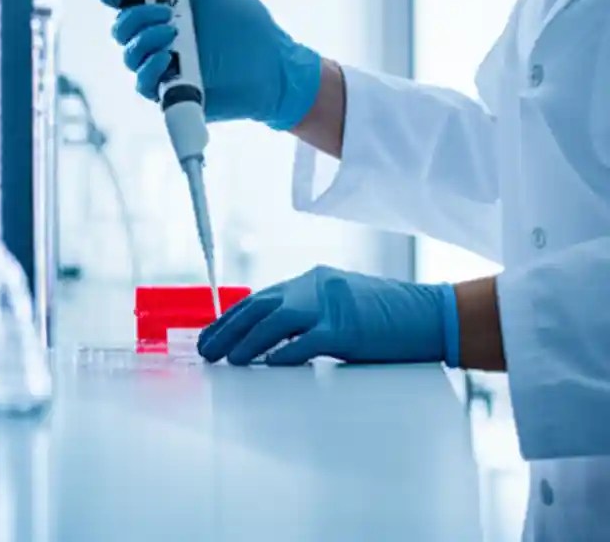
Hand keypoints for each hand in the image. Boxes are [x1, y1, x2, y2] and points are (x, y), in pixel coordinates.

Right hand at [97, 0, 322, 130]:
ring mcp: (162, 66)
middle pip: (121, 28)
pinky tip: (167, 58)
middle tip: (168, 14)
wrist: (272, 66)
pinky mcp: (170, 92)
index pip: (124, 0)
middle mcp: (158, 38)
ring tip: (173, 35)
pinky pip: (143, 84)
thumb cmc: (249, 25)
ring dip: (144, 41)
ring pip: (128, 56)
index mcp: (164, 10)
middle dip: (136, 17)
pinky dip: (149, 69)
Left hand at [198, 266, 459, 365]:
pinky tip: (268, 366)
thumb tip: (272, 340)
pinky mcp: (349, 329)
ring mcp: (333, 306)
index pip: (262, 297)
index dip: (233, 317)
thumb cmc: (393, 318)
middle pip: (260, 305)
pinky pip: (307, 341)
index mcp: (314, 280)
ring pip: (275, 319)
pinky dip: (284, 353)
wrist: (439, 315)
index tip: (213, 334)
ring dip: (247, 341)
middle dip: (228, 329)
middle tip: (207, 350)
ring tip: (228, 360)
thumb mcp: (344, 304)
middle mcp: (318, 287)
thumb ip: (310, 315)